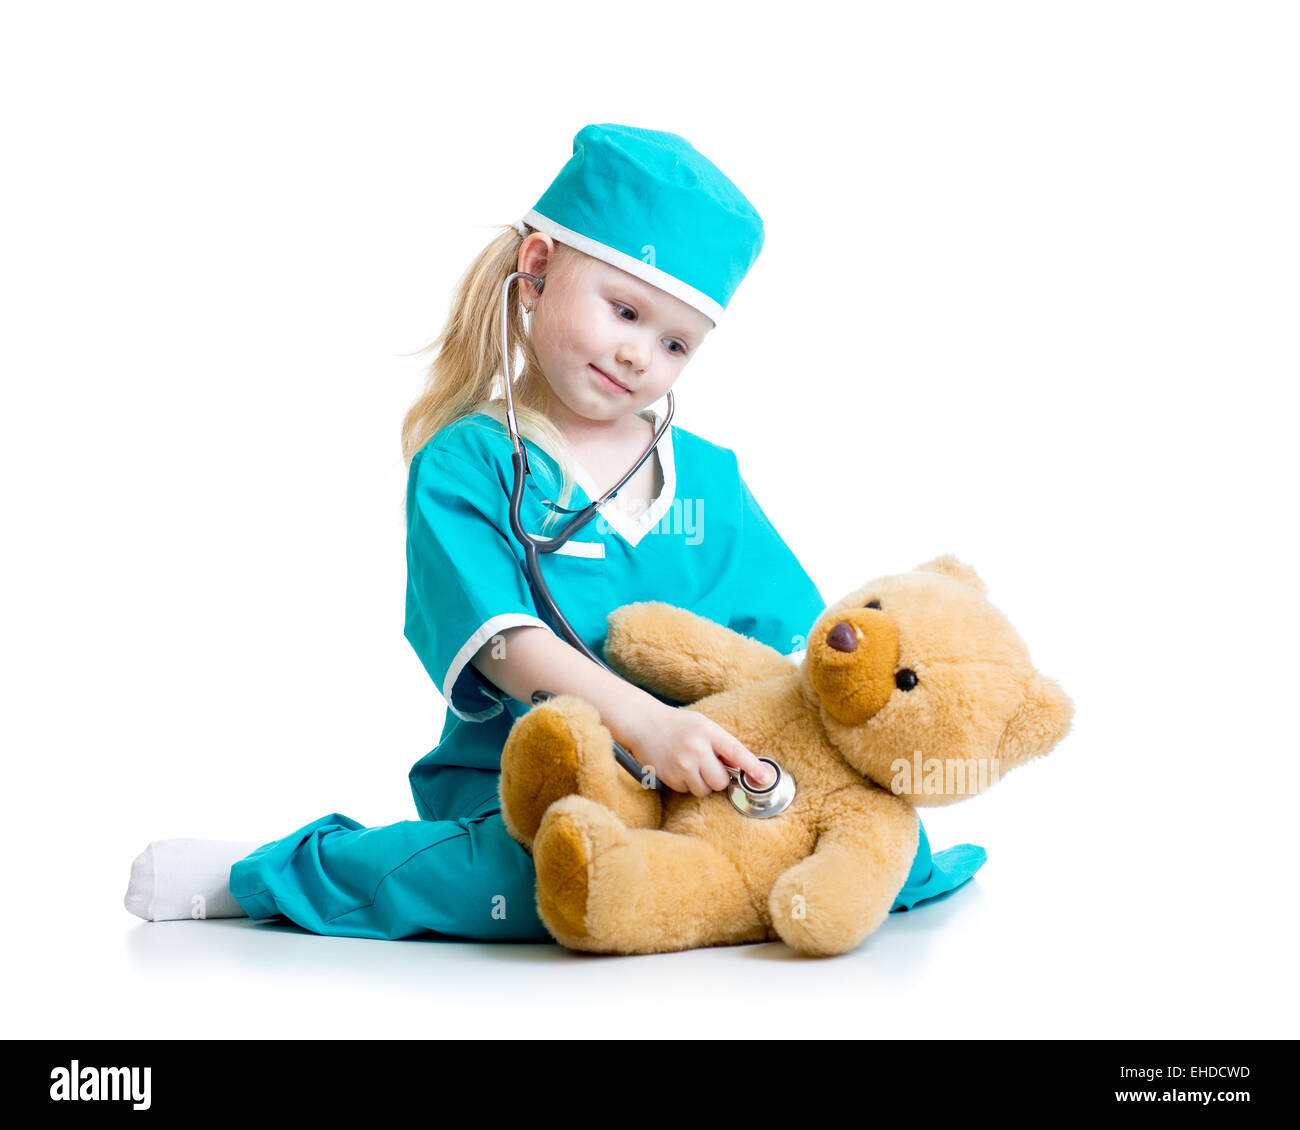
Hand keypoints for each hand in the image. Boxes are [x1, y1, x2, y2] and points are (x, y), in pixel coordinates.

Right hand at [625, 704, 771, 797]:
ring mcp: (681, 765)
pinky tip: (678, 768)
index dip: (753, 767)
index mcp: (707, 732)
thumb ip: (722, 744)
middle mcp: (695, 749)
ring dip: (702, 783)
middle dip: (718, 778)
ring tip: (692, 766)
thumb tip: (742, 768)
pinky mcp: (669, 777)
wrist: (643, 723)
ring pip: (704, 790)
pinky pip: (687, 791)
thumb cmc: (678, 724)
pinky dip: (686, 784)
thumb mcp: (703, 725)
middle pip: (720, 781)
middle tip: (708, 766)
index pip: (736, 753)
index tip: (766, 778)